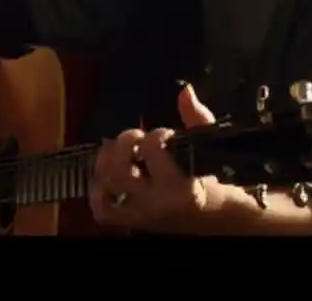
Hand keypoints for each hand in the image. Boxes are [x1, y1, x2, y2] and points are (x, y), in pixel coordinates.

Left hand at [88, 84, 220, 231]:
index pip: (153, 150)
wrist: (214, 218)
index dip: (156, 134)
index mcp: (180, 187)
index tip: (166, 133)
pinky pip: (103, 209)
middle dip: (123, 144)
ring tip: (117, 149)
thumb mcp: (206, 147)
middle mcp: (156, 202)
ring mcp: (140, 213)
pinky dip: (97, 191)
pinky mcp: (131, 220)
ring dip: (105, 161)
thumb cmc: (210, 180)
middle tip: (135, 137)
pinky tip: (106, 173)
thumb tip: (185, 90)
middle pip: (120, 171)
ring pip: (107, 186)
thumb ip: (195, 117)